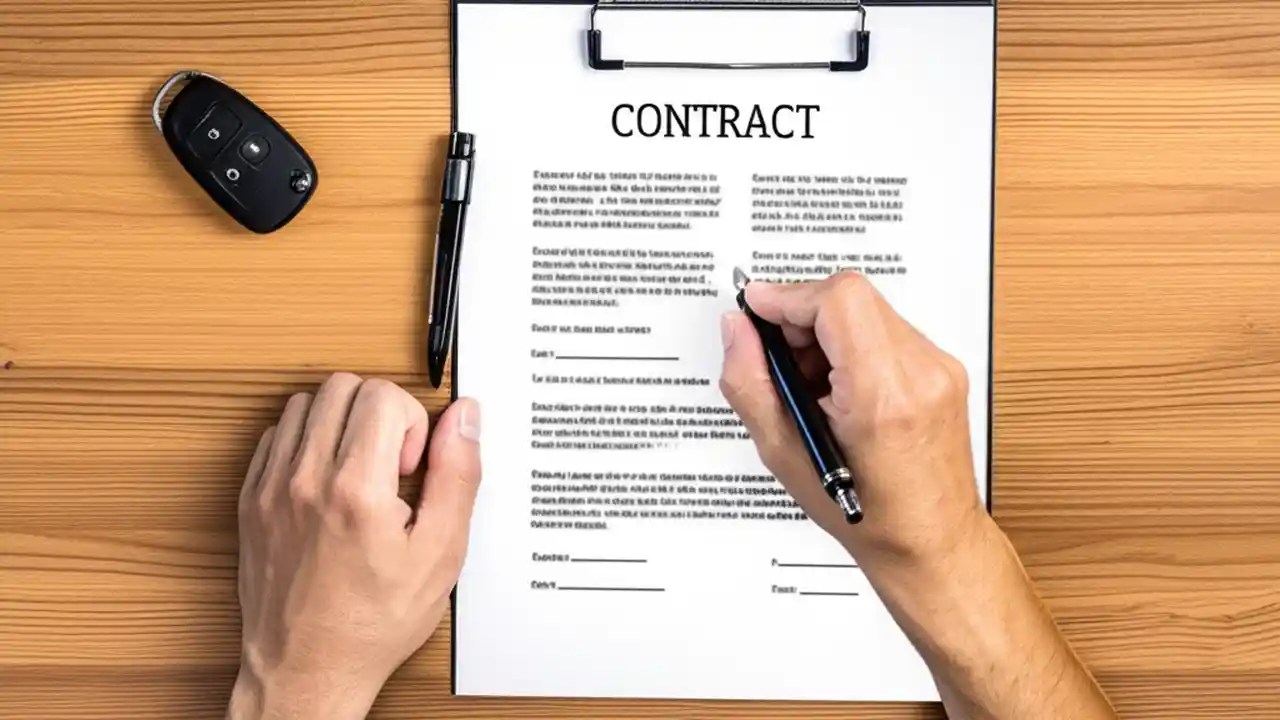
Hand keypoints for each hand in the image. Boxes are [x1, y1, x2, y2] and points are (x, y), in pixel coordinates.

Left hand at [227, 374, 481, 719]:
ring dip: (340, 422)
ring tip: (360, 468)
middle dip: (378, 412)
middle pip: (343, 386)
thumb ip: (457, 475)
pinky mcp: (251, 500)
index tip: (411, 466)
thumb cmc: (373, 622)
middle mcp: (306, 480)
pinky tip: (328, 479)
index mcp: (357, 490)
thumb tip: (465, 418)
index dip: (411, 422)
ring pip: (305, 403)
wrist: (309, 668)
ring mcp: (272, 488)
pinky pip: (276, 436)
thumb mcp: (440, 554)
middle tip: (389, 463)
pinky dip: (306, 442)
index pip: (383, 395)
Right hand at [719, 272, 985, 573]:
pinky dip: (852, 345)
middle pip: (851, 298)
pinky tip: (837, 388)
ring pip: (868, 310)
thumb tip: (737, 331)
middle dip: (802, 315)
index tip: (757, 307)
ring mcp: (939, 369)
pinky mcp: (944, 369)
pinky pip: (887, 330)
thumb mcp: (785, 454)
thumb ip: (751, 383)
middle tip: (778, 356)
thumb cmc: (867, 513)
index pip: (837, 302)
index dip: (788, 296)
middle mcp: (921, 373)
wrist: (928, 540)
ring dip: (826, 332)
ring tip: (810, 383)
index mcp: (883, 396)